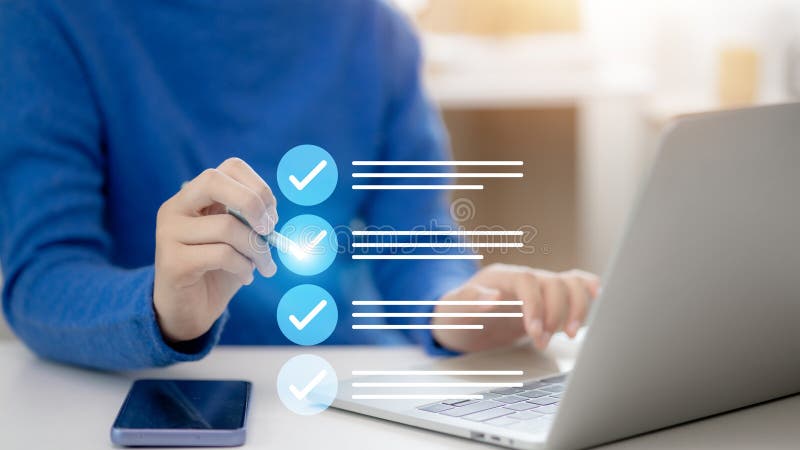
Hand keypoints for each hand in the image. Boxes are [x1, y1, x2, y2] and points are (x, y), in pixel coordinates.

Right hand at [153, 158, 277, 342]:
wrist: (187, 312)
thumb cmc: (217, 271)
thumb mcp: (238, 240)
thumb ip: (252, 221)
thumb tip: (271, 216)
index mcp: (193, 196)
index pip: (229, 167)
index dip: (259, 187)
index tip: (271, 216)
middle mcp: (175, 208)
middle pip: (214, 180)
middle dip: (252, 202)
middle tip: (268, 230)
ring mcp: (168, 233)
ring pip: (227, 227)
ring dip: (257, 250)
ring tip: (263, 266)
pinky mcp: (172, 262)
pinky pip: (222, 254)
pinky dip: (243, 266)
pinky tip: (246, 277)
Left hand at [432, 263, 598, 352]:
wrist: (460, 322)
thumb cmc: (455, 316)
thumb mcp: (452, 311)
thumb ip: (469, 301)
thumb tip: (492, 297)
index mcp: (500, 277)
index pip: (527, 279)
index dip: (536, 304)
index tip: (535, 332)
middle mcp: (523, 278)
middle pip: (553, 281)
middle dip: (555, 314)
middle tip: (542, 341)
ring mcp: (539, 288)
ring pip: (570, 284)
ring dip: (577, 308)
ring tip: (569, 334)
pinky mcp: (549, 301)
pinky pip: (575, 289)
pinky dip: (588, 295)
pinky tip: (596, 305)